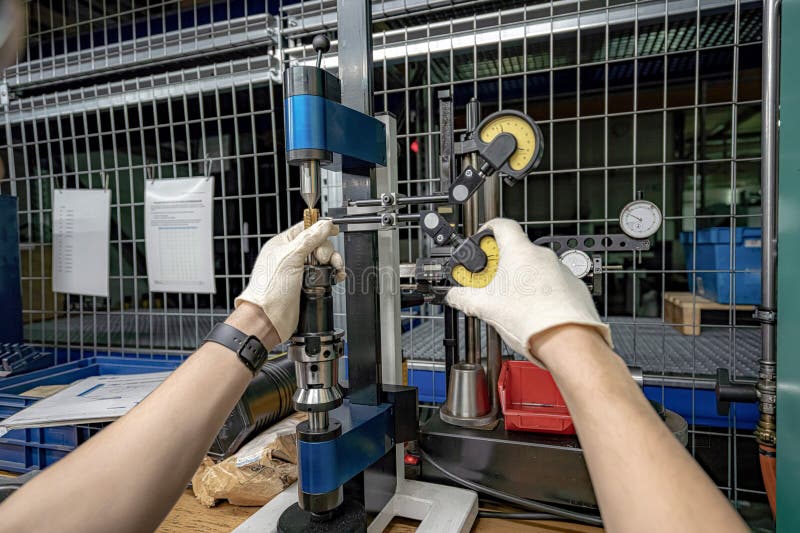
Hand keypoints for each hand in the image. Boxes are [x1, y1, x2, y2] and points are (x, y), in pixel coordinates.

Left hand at [235, 219, 343, 341]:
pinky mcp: (308, 285)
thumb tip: (325, 224)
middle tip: (323, 259)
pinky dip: (333, 274)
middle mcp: (292, 256)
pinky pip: (325, 275)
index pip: (306, 228)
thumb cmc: (268, 289)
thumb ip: (310, 238)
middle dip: (327, 250)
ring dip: (334, 262)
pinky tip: (336, 277)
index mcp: (283, 244)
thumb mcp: (290, 257)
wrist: (268, 318)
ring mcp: (300, 271)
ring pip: (324, 260)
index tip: (333, 230)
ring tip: (335, 268)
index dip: (320, 228)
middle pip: (319, 244)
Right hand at [445, 218, 611, 366]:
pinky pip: (552, 284)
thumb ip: (463, 297)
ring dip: (521, 280)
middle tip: (490, 284)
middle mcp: (542, 256)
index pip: (501, 225)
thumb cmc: (531, 319)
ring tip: (512, 304)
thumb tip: (454, 295)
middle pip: (516, 251)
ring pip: (534, 269)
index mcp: (520, 252)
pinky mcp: (573, 287)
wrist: (567, 340)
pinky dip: (540, 293)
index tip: (481, 242)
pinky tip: (532, 312)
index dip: (487, 230)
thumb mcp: (485, 307)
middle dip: (500, 266)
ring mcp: (560, 270)